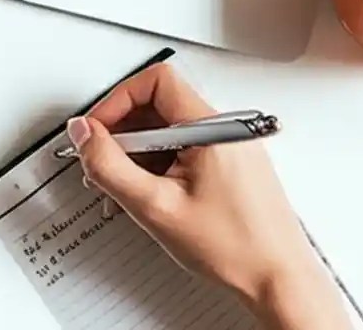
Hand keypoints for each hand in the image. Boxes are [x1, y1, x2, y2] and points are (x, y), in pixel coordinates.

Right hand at [66, 64, 349, 329]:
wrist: (278, 280)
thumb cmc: (235, 249)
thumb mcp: (155, 207)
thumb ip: (110, 165)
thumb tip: (84, 134)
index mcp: (212, 128)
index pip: (155, 81)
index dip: (117, 101)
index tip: (98, 130)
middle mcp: (226, 129)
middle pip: (160, 104)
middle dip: (124, 131)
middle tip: (105, 163)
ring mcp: (232, 147)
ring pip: (171, 129)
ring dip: (140, 152)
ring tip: (130, 188)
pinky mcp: (232, 165)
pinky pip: (186, 148)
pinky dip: (161, 165)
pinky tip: (153, 195)